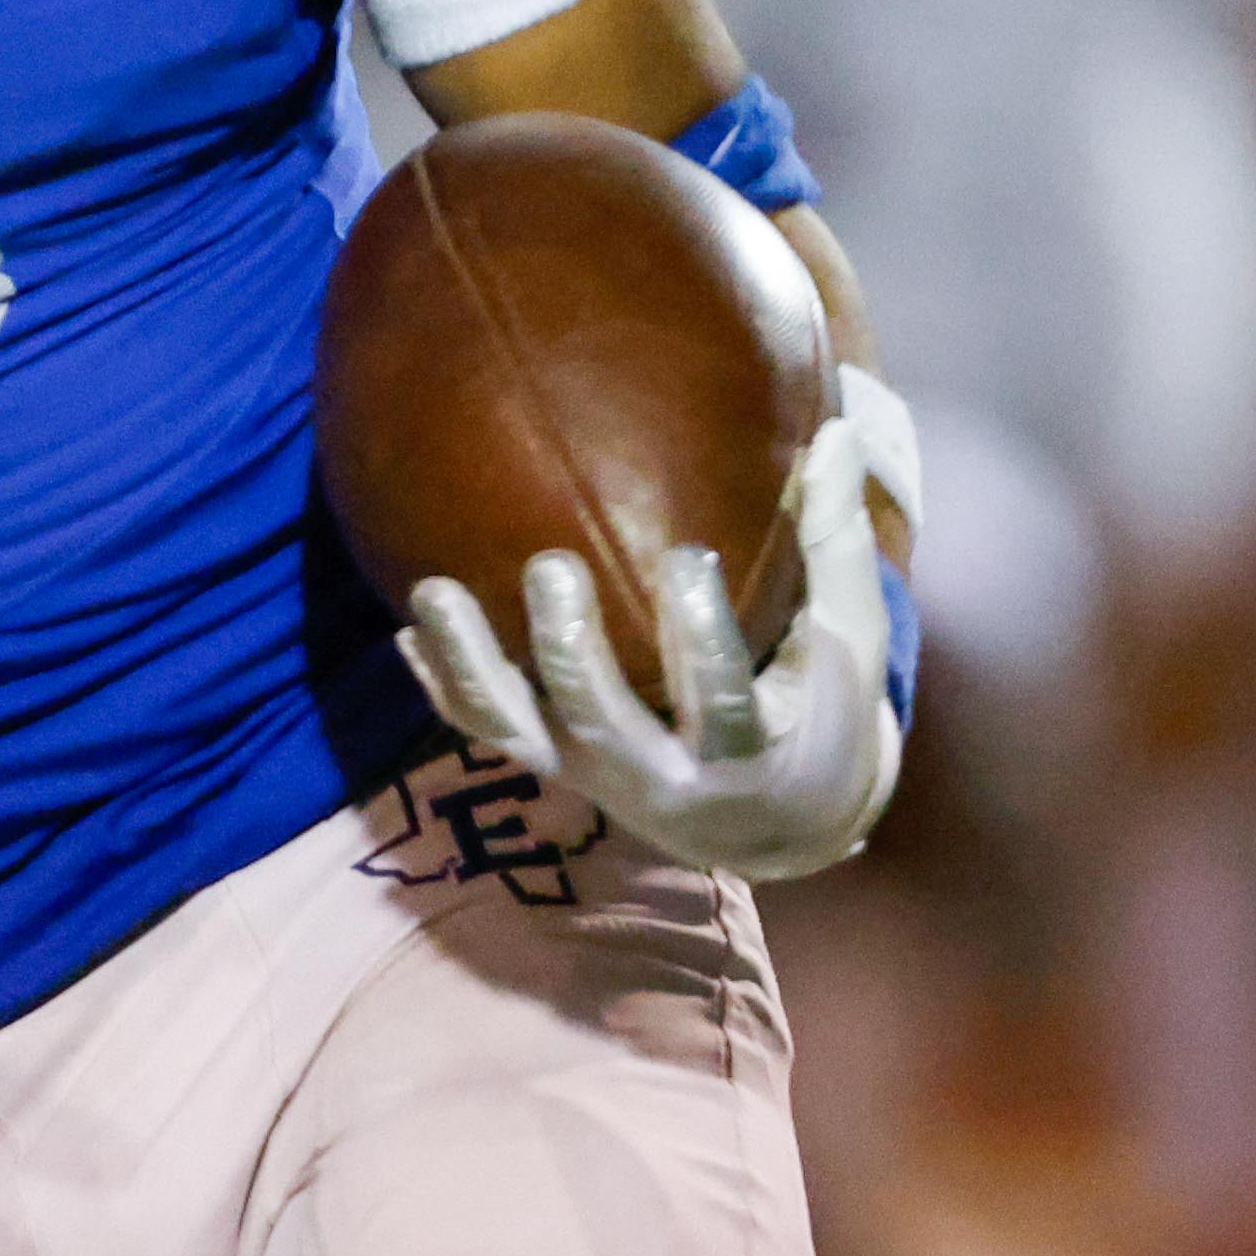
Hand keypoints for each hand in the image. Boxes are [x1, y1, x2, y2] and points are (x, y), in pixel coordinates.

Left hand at [406, 406, 906, 884]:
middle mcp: (661, 780)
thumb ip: (838, 544)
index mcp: (747, 753)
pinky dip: (444, 682)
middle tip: (551, 566)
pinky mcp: (555, 769)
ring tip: (434, 590)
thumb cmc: (821, 709)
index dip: (702, 637)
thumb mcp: (847, 641)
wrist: (777, 824)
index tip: (691, 558)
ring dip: (473, 664)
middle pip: (601, 720)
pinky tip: (408, 625)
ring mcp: (596, 778)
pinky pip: (487, 731)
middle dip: (570, 650)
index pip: (721, 700)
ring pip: (518, 732)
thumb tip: (842, 431)